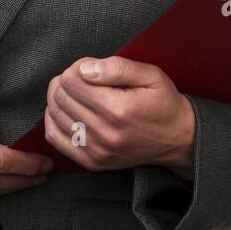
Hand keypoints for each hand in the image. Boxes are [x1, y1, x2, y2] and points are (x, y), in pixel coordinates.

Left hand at [43, 56, 195, 177]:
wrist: (176, 139)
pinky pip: (55, 137)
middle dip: (67, 81)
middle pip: (59, 96)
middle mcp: (104, 133)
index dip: (78, 67)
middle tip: (85, 79)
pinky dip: (54, 119)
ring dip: (60, 98)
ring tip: (79, 93)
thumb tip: (84, 69)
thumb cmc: (163, 103)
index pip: (71, 80)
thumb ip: (117, 67)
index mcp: (118, 109)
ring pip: (54, 114)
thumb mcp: (150, 75)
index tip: (91, 68)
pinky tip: (68, 111)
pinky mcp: (91, 162)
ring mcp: (96, 151)